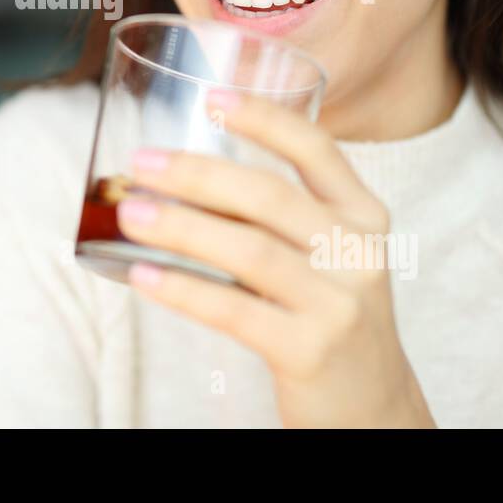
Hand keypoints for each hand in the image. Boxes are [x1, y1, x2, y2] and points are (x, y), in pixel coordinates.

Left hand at [115, 88, 435, 427]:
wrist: (372, 406)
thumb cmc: (328, 313)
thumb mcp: (326, 254)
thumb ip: (278, 216)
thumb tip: (181, 176)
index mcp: (363, 216)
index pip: (317, 150)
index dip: (263, 118)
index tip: (212, 95)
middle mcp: (358, 253)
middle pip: (269, 196)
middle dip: (197, 173)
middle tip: (141, 164)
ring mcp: (338, 304)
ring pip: (248, 250)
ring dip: (181, 226)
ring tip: (130, 214)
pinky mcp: (310, 350)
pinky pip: (234, 310)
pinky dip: (182, 289)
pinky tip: (142, 276)